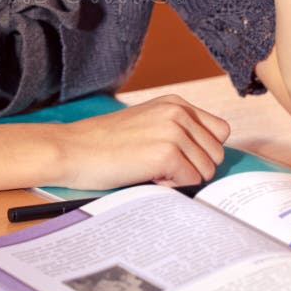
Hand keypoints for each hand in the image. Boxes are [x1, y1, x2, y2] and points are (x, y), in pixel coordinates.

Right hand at [61, 95, 230, 189]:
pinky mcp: (167, 153)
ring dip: (182, 178)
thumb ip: (177, 130)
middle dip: (194, 168)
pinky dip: (172, 187)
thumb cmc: (103, 143)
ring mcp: (174, 131)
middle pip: (216, 154)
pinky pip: (191, 182)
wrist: (71, 149)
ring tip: (151, 171)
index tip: (179, 158)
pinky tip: (146, 177)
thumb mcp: (146, 123)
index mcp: (175, 103)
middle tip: (160, 167)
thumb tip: (208, 157)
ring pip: (207, 170)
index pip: (219, 132)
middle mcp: (178, 112)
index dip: (202, 151)